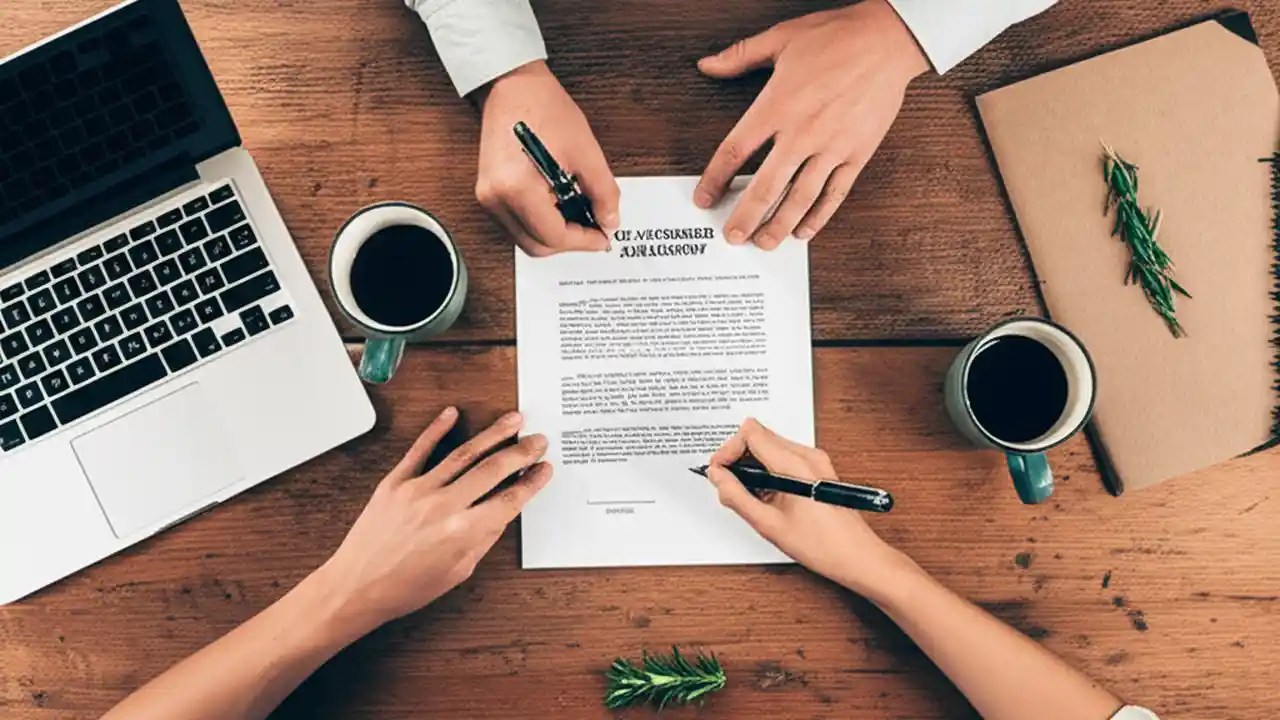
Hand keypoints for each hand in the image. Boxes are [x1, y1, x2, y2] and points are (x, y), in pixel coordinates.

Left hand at [316, 407, 550, 630]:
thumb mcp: (458, 571)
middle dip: (521, 452)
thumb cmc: (405, 587)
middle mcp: (443, 506)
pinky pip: (420, 449)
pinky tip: (452, 414)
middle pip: (493, 469)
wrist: (356, 586)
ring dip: (493, 434)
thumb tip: (502, 510)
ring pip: (464, 454)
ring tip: (513, 420)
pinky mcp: (395, 482)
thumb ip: (483, 537)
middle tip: (538, 440)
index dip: (532, 482)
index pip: (510, 499)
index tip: (545, 469)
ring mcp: (418, 490)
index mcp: (463, 532)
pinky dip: (437, 429)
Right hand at [475, 61, 620, 256]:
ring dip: (554, 234)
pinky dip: (540, 223)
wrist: (512, 86)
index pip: (554, 236)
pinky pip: (516, 224)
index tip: (603, 236)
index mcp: (518, 188)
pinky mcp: (488, 193)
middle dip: (569, 242)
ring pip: (525, 239)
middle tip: (594, 229)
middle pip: (537, 246)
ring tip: (578, 214)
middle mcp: (496, 198)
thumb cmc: (543, 108)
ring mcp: (488, 198)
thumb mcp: (585, 151)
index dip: (584, 241)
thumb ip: (603, 193)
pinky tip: (559, 205)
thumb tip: (609, 221)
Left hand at [694, 0, 929, 248]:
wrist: (888, 40)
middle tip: (731, 237)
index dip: (715, 179)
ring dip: (779, 225)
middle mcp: (802, 132)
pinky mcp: (857, 154)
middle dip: (744, 217)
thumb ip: (740, 56)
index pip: (735, 151)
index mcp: (777, 105)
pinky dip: (819, 216)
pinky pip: (835, 194)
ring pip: (800, 198)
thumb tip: (707, 65)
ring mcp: (832, 147)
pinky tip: (804, 231)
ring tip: (764, 243)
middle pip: (765, 187)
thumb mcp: (781, 38)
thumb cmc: (837, 37)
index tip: (704, 198)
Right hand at [706, 418, 908, 599]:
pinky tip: (765, 498)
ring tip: (747, 496)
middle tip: (727, 485)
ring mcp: (815, 461)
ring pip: (770, 447)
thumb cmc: (823, 545)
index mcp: (795, 464)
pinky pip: (783, 459)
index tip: (719, 471)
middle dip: (737, 458)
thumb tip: (718, 478)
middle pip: (759, 437)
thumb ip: (737, 497)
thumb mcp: (769, 524)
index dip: (728, 450)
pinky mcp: (817, 470)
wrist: (857, 557)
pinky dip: (767, 472)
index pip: (751, 434)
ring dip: (752, 467)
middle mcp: (807, 456)